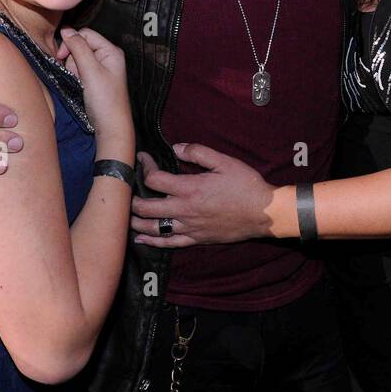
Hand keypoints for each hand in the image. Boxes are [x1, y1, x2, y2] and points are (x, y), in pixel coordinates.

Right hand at [60, 27, 130, 153]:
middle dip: (72, 59)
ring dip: (73, 70)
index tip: (61, 57)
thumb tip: (66, 30)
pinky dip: (75, 77)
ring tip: (80, 83)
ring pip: (76, 59)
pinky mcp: (95, 79)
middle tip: (76, 75)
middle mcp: (107, 56)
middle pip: (79, 46)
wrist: (110, 125)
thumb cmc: (105, 99)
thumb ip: (78, 48)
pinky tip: (80, 86)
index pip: (85, 34)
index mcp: (111, 51)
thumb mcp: (90, 71)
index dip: (71, 42)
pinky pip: (79, 70)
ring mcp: (101, 68)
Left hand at [130, 143, 274, 246]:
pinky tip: (141, 240)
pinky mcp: (196, 238)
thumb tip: (176, 148)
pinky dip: (152, 242)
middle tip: (128, 190)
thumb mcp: (225, 162)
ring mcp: (189, 227)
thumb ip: (198, 153)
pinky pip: (169, 243)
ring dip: (136, 222)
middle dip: (132, 198)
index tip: (143, 159)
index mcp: (190, 188)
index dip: (144, 166)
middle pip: (146, 207)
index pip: (154, 179)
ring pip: (153, 228)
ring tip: (127, 215)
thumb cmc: (246, 186)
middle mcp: (184, 210)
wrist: (263, 213)